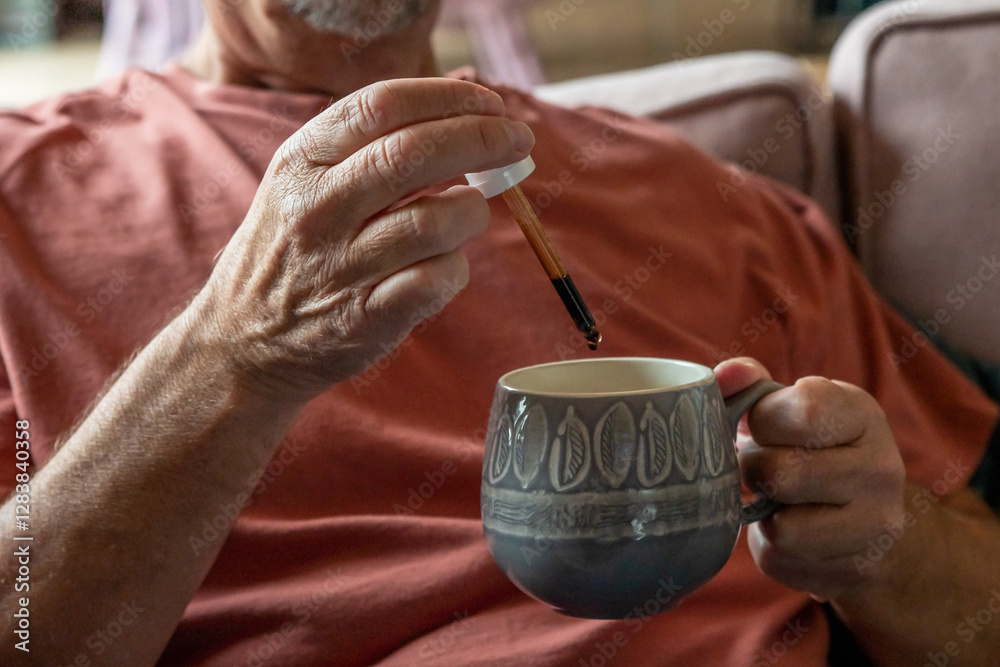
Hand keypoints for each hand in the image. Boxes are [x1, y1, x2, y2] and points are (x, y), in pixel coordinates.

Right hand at [191, 78, 533, 402]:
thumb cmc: (291, 249)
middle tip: (517, 141)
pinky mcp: (365, 317)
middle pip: (414, 154)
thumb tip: (464, 124)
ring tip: (470, 211)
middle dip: (482, 139)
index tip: (490, 104)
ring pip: (436, 221)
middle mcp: (316, 208)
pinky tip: (446, 263)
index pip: (383, 105)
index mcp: (302, 160)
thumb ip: (369, 149)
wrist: (240, 342)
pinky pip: (438, 279)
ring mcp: (339, 266)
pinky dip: (457, 267)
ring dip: (472, 210)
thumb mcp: (304, 182)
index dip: (449, 97)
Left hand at [715, 358, 906, 599]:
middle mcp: (882, 468)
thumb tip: (725, 375)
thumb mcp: (791, 407)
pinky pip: (781, 559)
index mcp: (863, 414)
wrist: (867, 520)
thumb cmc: (810, 449)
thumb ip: (750, 384)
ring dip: (765, 513)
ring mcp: (875, 524)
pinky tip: (789, 528)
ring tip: (777, 499)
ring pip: (784, 528)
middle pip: (783, 474)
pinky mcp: (854, 568)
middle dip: (756, 470)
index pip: (803, 411)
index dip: (764, 420)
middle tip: (761, 468)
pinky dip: (770, 545)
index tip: (766, 426)